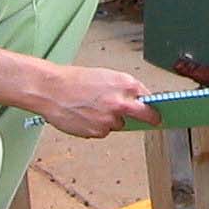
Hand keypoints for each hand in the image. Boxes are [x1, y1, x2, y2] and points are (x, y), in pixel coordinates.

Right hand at [28, 65, 161, 137]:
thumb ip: (122, 89)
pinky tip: (84, 116)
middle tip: (155, 120)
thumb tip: (135, 100)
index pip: (147, 96)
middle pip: (145, 114)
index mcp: (125, 84)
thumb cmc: (74, 80)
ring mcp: (111, 119)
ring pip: (119, 124)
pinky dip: (96, 126)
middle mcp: (121, 102)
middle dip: (152, 118)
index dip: (151, 103)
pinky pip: (103, 131)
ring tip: (92, 108)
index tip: (156, 109)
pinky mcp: (99, 131)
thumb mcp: (104, 76)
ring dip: (111, 120)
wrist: (51, 90)